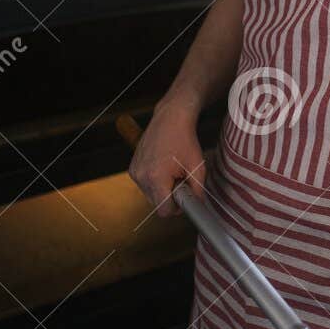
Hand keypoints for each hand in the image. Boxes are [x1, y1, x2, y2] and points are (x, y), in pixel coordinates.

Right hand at [128, 98, 206, 217]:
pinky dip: (154, 181)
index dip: (177, 207)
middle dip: (170, 197)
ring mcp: (135, 172)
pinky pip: (145, 185)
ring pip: (150, 195)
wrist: (170, 118)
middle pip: (157, 204)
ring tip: (171, 170)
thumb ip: (197, 191)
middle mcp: (141, 176)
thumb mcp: (197, 166)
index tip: (184, 196)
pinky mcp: (132, 168)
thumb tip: (197, 207)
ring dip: (162, 189)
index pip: (164, 210)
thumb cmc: (185, 140)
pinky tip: (162, 166)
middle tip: (180, 178)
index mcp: (156, 178)